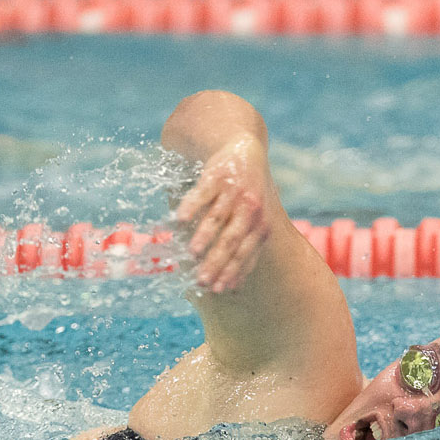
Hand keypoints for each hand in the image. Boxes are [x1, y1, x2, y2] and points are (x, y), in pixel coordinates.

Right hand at [173, 136, 271, 292]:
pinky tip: (180, 220)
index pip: (244, 253)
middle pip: (231, 240)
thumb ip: (247, 249)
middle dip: (216, 262)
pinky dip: (191, 206)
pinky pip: (202, 193)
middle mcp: (249, 209)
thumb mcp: (256, 220)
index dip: (231, 271)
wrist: (244, 151)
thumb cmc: (247, 196)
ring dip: (204, 236)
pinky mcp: (216, 176)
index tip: (218, 288)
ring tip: (192, 253)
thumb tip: (235, 286)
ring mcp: (233, 192)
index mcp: (259, 224)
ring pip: (217, 218)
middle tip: (202, 280)